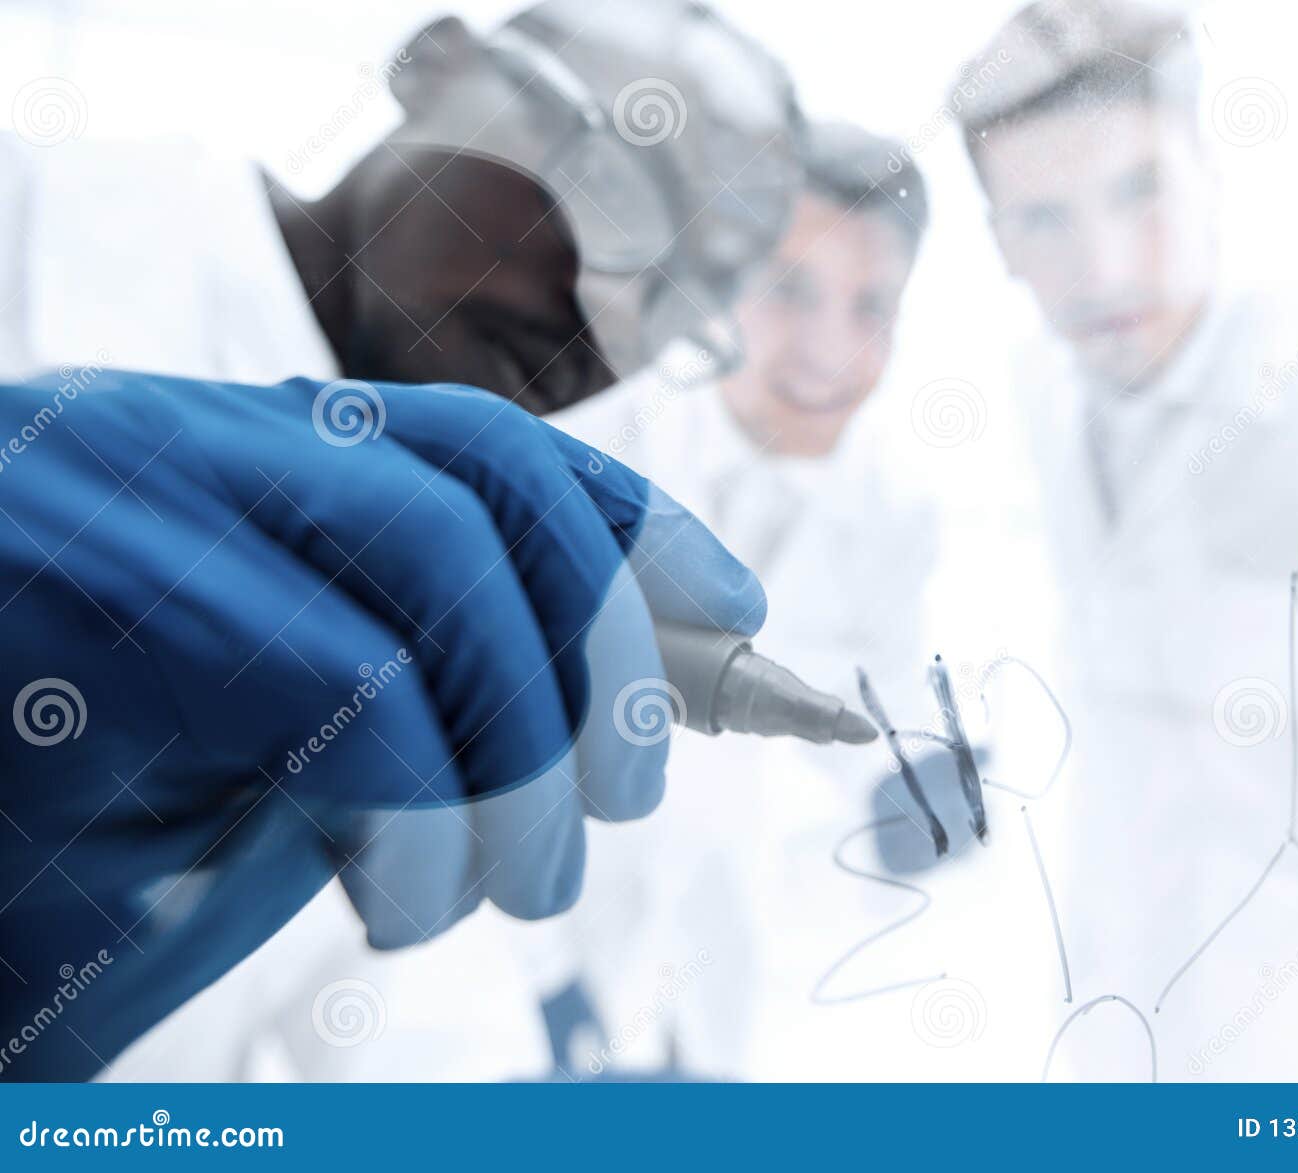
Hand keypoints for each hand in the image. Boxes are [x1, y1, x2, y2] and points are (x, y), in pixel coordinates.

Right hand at [0, 367, 763, 1077]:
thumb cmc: (79, 855)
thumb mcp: (295, 762)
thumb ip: (437, 691)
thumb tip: (642, 695)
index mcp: (242, 467)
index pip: (484, 444)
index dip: (633, 518)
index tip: (739, 614)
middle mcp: (180, 441)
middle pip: (485, 485)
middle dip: (601, 657)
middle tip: (624, 813)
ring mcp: (115, 490)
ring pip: (431, 553)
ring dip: (525, 743)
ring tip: (522, 887)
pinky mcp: (62, 588)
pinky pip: (336, 670)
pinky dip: (424, 796)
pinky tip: (401, 896)